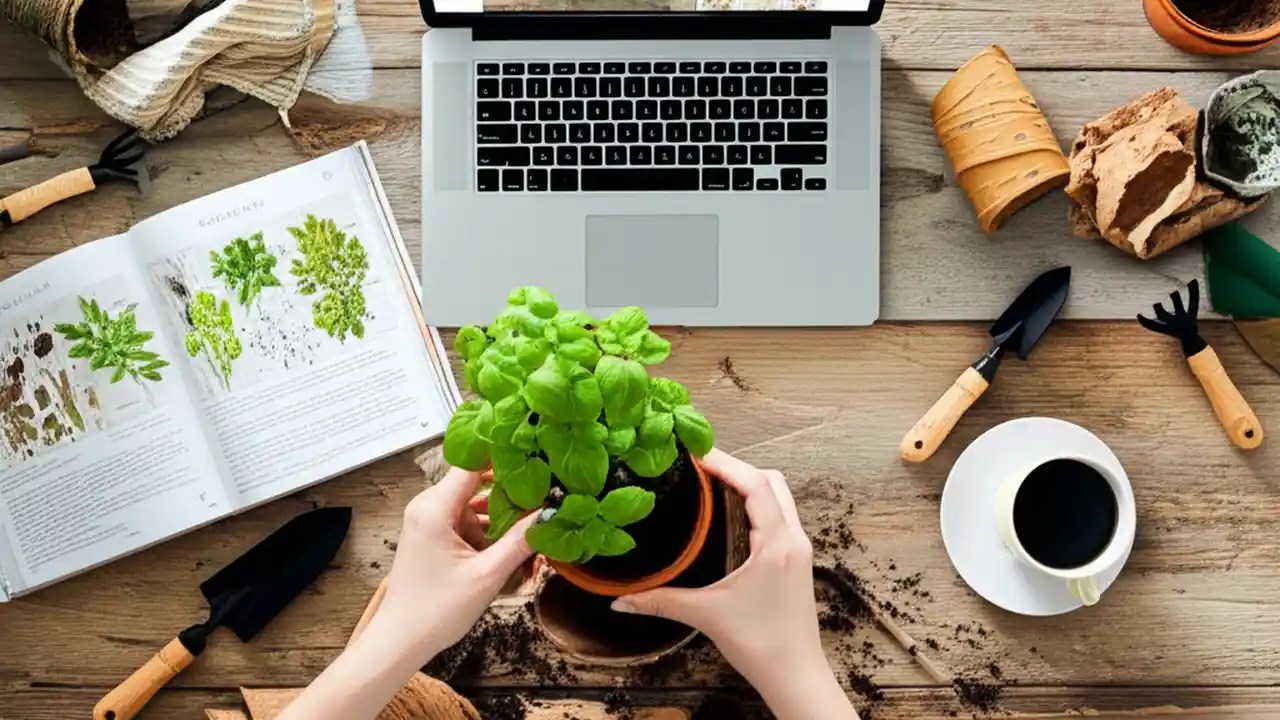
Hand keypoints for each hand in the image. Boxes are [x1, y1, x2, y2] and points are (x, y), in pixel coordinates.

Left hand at [372, 466, 536, 661]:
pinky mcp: (435, 535)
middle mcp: (429, 507)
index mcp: (435, 508)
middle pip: (477, 482)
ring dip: (501, 515)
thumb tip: (550, 513)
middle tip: (545, 494)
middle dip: (510, 490)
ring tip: (532, 523)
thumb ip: (520, 541)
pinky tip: (512, 543)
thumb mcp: (487, 575)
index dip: (503, 455)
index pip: (473, 463)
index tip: (533, 453)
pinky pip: (467, 521)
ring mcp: (431, 521)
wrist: (401, 640)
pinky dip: (488, 530)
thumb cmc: (436, 610)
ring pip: (475, 503)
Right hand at [610, 450, 855, 719]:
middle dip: (737, 467)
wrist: (796, 675)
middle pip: (772, 481)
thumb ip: (660, 601)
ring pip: (779, 497)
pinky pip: (780, 516)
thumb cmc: (762, 644)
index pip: (756, 484)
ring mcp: (799, 549)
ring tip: (711, 482)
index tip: (696, 452)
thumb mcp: (706, 616)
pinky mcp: (796, 560)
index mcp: (777, 543)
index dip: (726, 463)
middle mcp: (794, 539)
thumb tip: (619, 600)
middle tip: (700, 465)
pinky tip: (729, 514)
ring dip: (749, 483)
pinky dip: (757, 503)